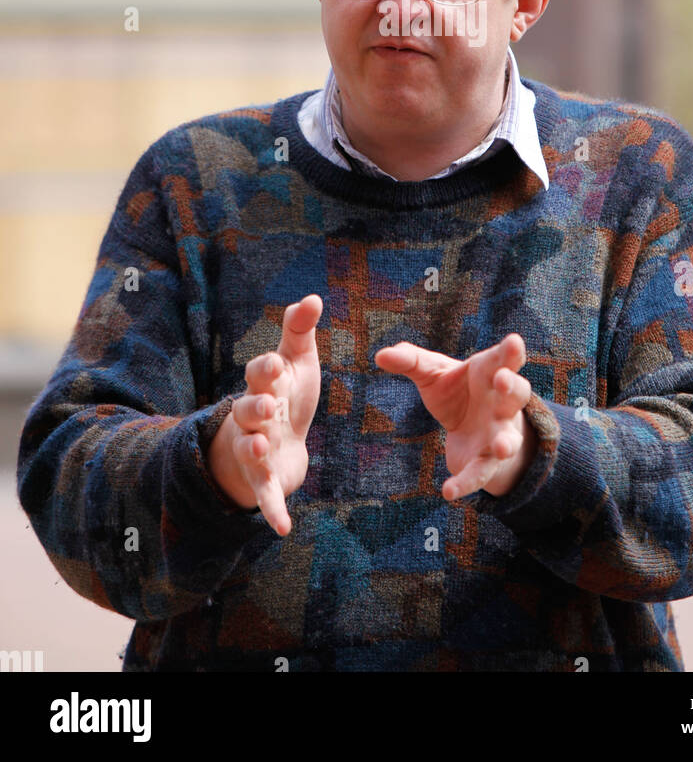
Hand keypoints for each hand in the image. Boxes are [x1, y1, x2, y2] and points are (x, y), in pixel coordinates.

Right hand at [206, 294, 321, 534]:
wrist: (276, 441)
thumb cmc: (286, 395)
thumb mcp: (296, 362)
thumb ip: (300, 331)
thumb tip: (313, 296)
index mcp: (264, 385)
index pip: (260, 372)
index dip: (268, 368)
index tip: (278, 362)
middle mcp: (254, 417)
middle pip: (248, 408)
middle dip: (256, 405)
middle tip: (268, 404)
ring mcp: (255, 449)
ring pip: (249, 447)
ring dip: (254, 448)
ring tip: (260, 447)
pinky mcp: (264, 480)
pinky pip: (265, 495)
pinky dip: (271, 510)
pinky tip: (283, 528)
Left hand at [375, 333, 537, 499]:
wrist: (469, 427)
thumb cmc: (455, 390)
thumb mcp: (432, 373)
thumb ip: (410, 361)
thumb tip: (380, 354)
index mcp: (491, 372)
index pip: (505, 359)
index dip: (511, 351)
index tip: (513, 342)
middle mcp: (501, 402)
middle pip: (516, 393)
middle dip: (511, 386)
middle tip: (502, 379)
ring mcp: (499, 433)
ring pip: (509, 438)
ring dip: (506, 442)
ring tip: (501, 447)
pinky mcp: (486, 462)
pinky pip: (480, 474)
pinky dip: (466, 484)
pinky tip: (448, 492)